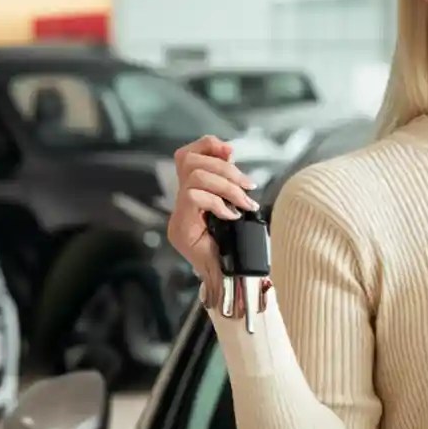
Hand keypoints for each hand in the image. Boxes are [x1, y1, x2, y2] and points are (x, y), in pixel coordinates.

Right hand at [166, 134, 259, 314]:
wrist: (234, 282)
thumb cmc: (238, 248)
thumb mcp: (238, 209)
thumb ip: (229, 182)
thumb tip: (230, 153)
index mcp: (194, 196)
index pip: (186, 156)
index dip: (207, 146)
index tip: (230, 151)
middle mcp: (182, 204)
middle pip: (190, 162)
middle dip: (223, 167)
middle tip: (247, 185)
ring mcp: (179, 216)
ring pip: (194, 177)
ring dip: (226, 185)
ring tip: (244, 201)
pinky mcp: (180, 228)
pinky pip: (193, 197)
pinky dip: (217, 202)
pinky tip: (231, 214)